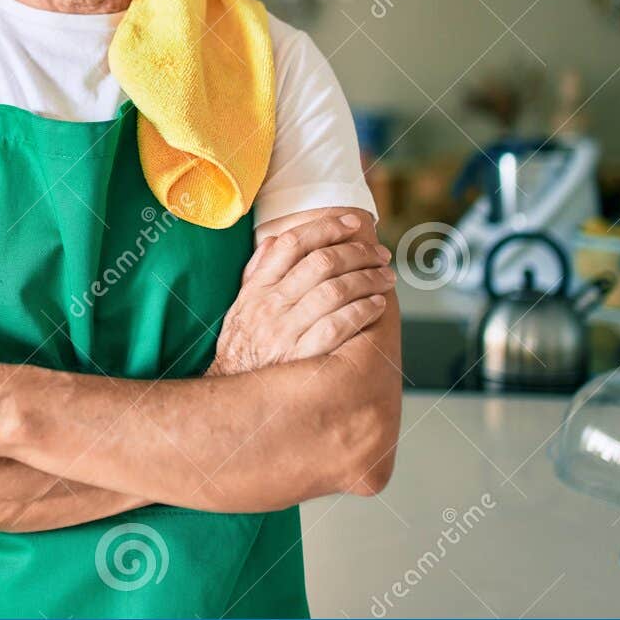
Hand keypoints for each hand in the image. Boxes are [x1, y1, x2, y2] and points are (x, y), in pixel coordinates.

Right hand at [207, 213, 393, 374]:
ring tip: (386, 277)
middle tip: (379, 254)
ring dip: (367, 279)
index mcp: (257, 288)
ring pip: (335, 290)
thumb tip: (274, 242)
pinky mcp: (301, 356)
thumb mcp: (240, 307)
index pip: (291, 244)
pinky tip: (377, 305)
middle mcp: (270, 305)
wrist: (233, 396)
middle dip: (357, 252)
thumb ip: (257, 274)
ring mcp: (285, 330)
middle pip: (320, 263)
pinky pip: (338, 326)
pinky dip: (362, 311)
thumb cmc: (241, 350)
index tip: (352, 223)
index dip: (326, 228)